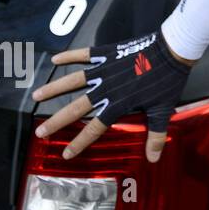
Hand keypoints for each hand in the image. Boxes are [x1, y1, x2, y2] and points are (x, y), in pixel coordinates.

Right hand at [31, 29, 193, 162]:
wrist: (173, 50)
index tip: (65, 153)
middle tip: (40, 131)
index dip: (80, 142)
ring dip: (54, 88)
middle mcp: (107, 88)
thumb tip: (153, 159)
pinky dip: (70, 55)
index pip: (95, 128)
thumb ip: (156, 135)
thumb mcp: (163, 110)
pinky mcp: (108, 54)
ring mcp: (105, 70)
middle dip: (57, 121)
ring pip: (74, 81)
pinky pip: (85, 55)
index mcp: (119, 103)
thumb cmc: (167, 81)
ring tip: (35, 95)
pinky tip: (55, 59)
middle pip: (77, 107)